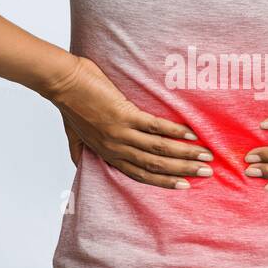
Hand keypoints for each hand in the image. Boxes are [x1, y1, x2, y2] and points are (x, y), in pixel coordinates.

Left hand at [46, 56, 212, 189]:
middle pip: (156, 166)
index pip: (141, 174)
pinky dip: (174, 131)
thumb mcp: (73, 134)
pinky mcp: (123, 115)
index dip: (165, 182)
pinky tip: (191, 134)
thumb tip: (79, 163)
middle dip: (184, 171)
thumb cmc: (68, 104)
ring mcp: (120, 133)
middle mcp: (116, 148)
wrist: (61, 82)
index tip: (185, 185)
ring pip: (159, 150)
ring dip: (185, 154)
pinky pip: (154, 127)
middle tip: (207, 173)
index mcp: (107, 154)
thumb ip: (79, 150)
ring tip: (206, 155)